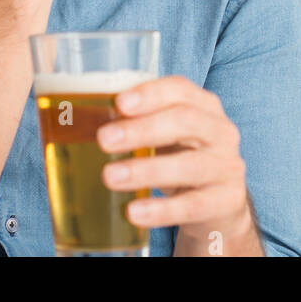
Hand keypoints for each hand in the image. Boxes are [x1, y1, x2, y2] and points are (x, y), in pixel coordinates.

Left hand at [96, 75, 260, 253]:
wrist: (219, 201)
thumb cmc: (180, 156)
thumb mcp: (164, 134)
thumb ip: (135, 121)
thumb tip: (73, 117)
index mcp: (204, 106)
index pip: (181, 89)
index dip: (151, 93)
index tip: (120, 103)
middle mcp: (221, 131)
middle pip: (186, 122)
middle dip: (143, 129)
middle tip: (104, 139)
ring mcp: (227, 167)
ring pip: (190, 165)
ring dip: (146, 170)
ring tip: (109, 177)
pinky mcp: (225, 202)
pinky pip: (193, 206)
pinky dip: (161, 210)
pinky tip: (133, 212)